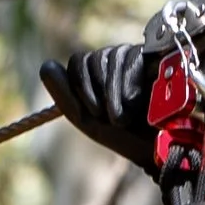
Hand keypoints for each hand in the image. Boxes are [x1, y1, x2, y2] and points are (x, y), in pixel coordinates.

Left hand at [40, 0, 204, 178]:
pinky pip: (127, 58)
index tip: (92, 113)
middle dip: (93, 91)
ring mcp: (135, 56)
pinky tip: (135, 104)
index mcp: (100, 75)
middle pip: (89, 58)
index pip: (78, 62)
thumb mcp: (88, 120)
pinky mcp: (152, 57)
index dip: (79, 86)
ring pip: (106, 57)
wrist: (159, 147)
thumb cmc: (125, 137)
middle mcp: (116, 61)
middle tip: (107, 117)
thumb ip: (64, 95)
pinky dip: (124, 86)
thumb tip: (45, 65)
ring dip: (110, 93)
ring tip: (121, 117)